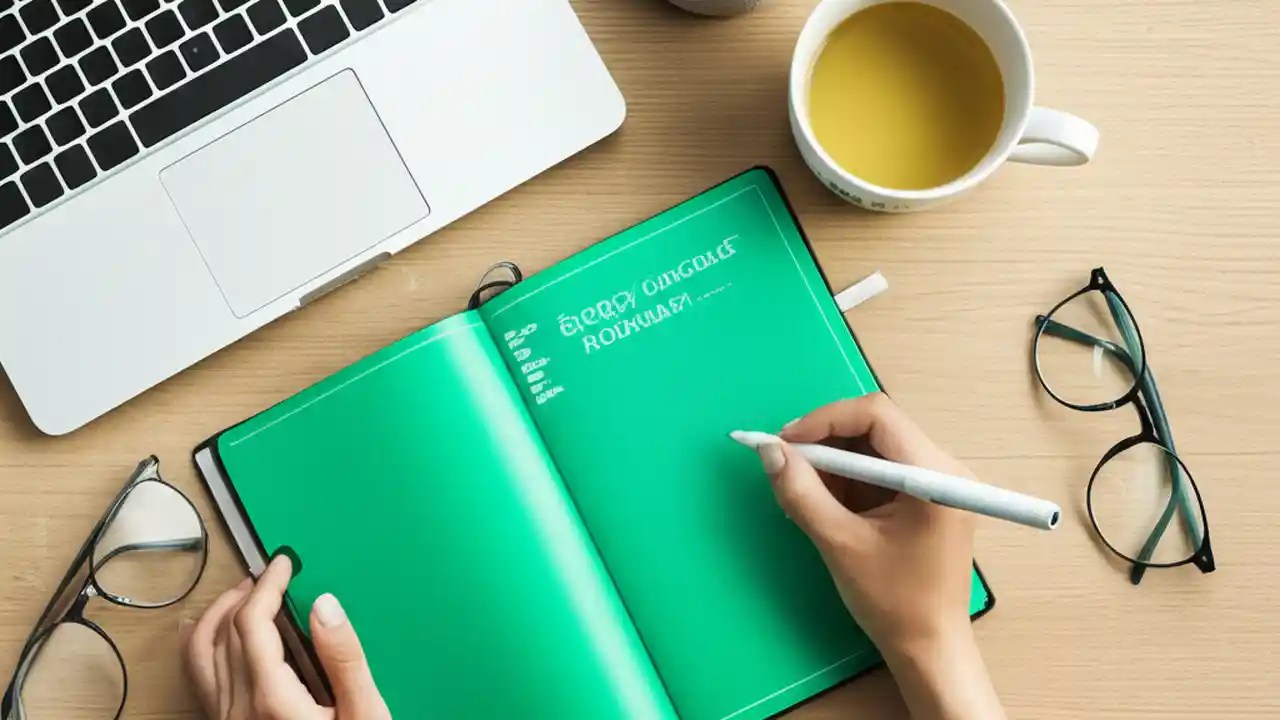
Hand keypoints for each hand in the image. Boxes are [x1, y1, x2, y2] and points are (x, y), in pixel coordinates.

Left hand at [182, 555, 391, 719]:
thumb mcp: (364, 714)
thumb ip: (344, 658)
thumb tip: (325, 605)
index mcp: (271, 700)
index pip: (253, 622)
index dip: (267, 585)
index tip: (284, 564)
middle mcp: (237, 710)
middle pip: (226, 632)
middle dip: (247, 593)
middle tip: (272, 575)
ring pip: (201, 653)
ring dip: (218, 615)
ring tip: (241, 595)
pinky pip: (199, 679)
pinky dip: (199, 646)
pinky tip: (206, 633)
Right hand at [758, 393, 1004, 719]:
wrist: (930, 647)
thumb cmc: (892, 601)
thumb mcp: (839, 544)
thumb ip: (802, 493)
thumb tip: (769, 451)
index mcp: (935, 475)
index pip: (877, 415)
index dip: (825, 419)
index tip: (785, 443)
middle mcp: (945, 467)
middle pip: (877, 426)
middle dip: (826, 441)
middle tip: (787, 464)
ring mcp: (940, 481)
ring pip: (876, 446)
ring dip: (835, 461)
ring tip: (803, 491)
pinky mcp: (929, 496)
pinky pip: (883, 469)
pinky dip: (849, 479)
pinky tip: (826, 503)